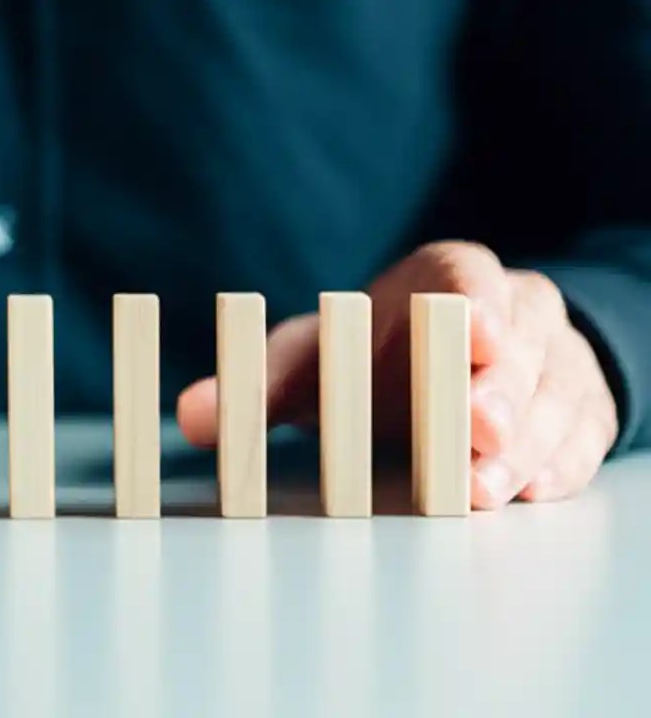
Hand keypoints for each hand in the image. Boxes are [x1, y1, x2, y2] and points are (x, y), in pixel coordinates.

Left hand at [176, 240, 618, 508]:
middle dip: (499, 389)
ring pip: (553, 400)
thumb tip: (191, 415)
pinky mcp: (578, 416)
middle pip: (520, 348)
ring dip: (521, 445)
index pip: (469, 280)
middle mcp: (516, 315)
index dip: (472, 307)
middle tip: (477, 426)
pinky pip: (579, 440)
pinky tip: (529, 492)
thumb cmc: (381, 353)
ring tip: (485, 485)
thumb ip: (263, 381)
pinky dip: (556, 467)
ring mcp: (556, 366)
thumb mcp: (320, 356)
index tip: (471, 333)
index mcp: (451, 278)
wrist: (466, 357)